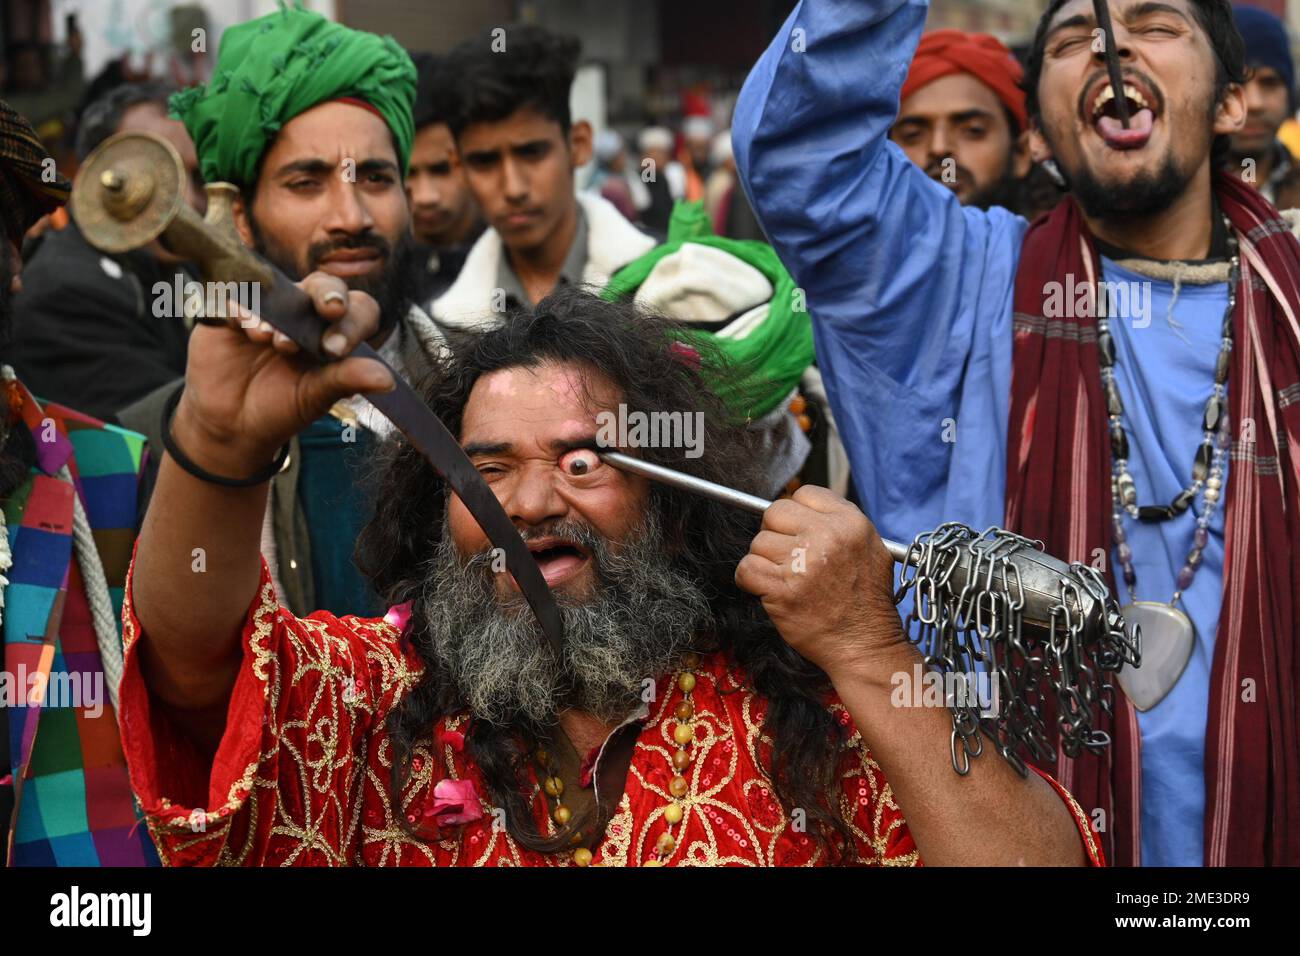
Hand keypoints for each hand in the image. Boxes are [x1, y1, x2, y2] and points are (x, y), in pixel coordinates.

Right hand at [172, 272, 393, 477]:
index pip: (358, 311)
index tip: (336, 349)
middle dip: (329, 294)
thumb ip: (346, 381)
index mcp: (334, 333)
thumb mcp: (315, 398)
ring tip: (271, 340)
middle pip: (324, 285)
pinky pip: (238, 297)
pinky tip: (247, 329)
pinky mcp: (232, 313)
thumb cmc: (280, 408)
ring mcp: (269, 310)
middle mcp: (305, 315)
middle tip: (331, 310)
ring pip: (280, 290)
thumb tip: (387, 380)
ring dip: (279, 311)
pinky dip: (244, 308)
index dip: (353, 322)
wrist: (231, 423)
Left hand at [735, 485, 906, 678]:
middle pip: (775, 513)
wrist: (865, 645)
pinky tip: (767, 589)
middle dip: (776, 534)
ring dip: (765, 561)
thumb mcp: (871, 549)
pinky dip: (750, 580)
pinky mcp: (782, 590)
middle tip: (786, 557)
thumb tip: (802, 509)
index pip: (804, 494)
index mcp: (851, 522)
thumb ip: (839, 523)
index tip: (796, 532)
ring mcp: (803, 563)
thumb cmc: (866, 601)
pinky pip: (746, 568)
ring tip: (785, 579)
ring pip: (758, 542)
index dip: (796, 514)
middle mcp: (827, 537)